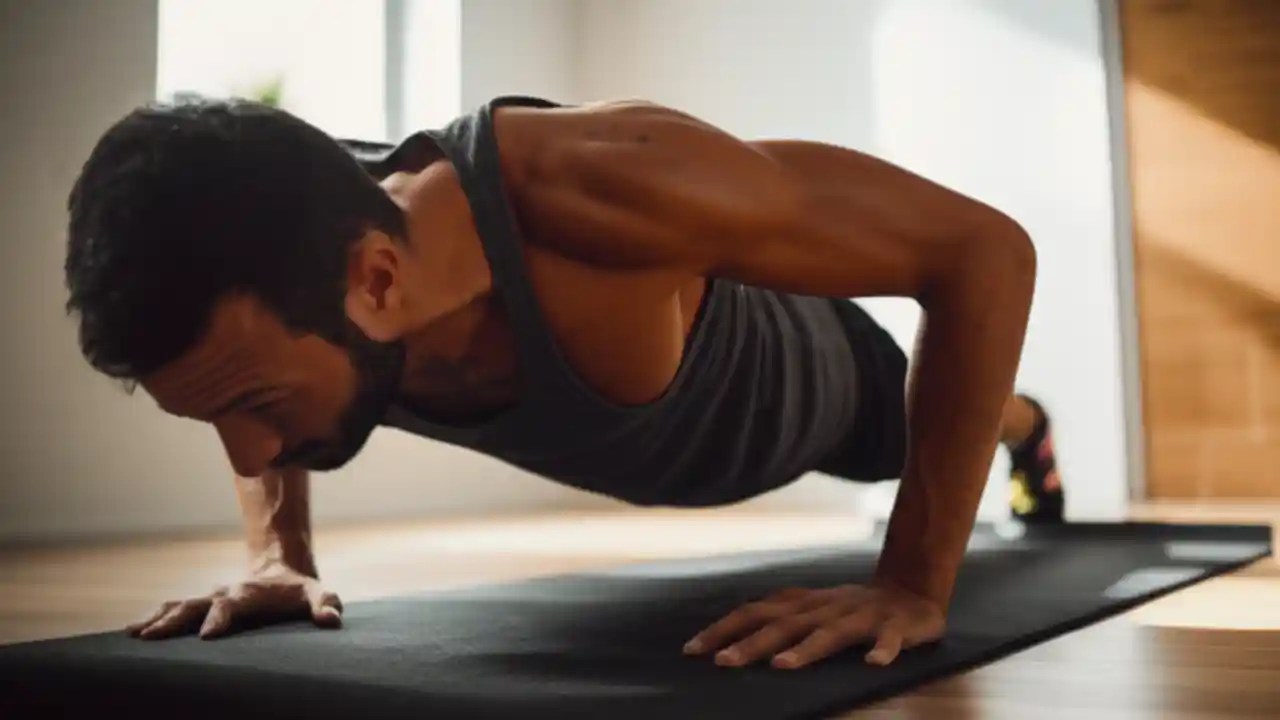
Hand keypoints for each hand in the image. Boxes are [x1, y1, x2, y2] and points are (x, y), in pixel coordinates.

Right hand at [125, 563, 341, 639]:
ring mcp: (209, 599)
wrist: (280, 571)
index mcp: (247, 594)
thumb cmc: (299, 590)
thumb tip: (332, 620)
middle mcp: (223, 594)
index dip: (220, 618)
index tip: (207, 635)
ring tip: (132, 634)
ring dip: (155, 620)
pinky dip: (153, 619)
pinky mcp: (201, 606)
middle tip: (150, 638)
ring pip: (177, 606)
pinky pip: (173, 610)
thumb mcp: (317, 594)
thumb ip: (325, 604)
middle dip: (173, 621)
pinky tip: (131, 633)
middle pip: (193, 605)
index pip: (230, 606)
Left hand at [683, 582, 944, 669]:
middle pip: (784, 624)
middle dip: (752, 643)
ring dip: (807, 649)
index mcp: (803, 604)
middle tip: (723, 662)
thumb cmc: (850, 607)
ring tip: (782, 666)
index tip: (692, 650)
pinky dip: (883, 650)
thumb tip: (728, 638)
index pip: (755, 613)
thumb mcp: (810, 607)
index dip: (723, 629)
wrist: (911, 589)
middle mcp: (826, 608)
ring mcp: (861, 617)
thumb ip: (777, 618)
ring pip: (830, 633)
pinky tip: (873, 663)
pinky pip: (890, 639)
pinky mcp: (896, 627)